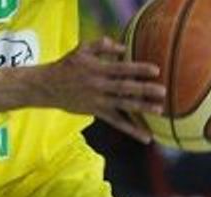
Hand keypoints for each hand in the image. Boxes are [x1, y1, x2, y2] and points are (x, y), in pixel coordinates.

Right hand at [42, 37, 164, 143]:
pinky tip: (146, 137)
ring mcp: (98, 101)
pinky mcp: (96, 112)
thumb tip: (123, 47)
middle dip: (144, 90)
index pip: (121, 69)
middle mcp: (99, 86)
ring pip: (123, 106)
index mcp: (97, 69)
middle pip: (124, 89)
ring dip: (142, 108)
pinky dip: (132, 130)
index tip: (156, 70)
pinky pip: (117, 122)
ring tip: (159, 110)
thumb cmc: (67, 65)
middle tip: (163, 91)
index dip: (138, 69)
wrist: (47, 87)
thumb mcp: (82, 49)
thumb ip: (102, 45)